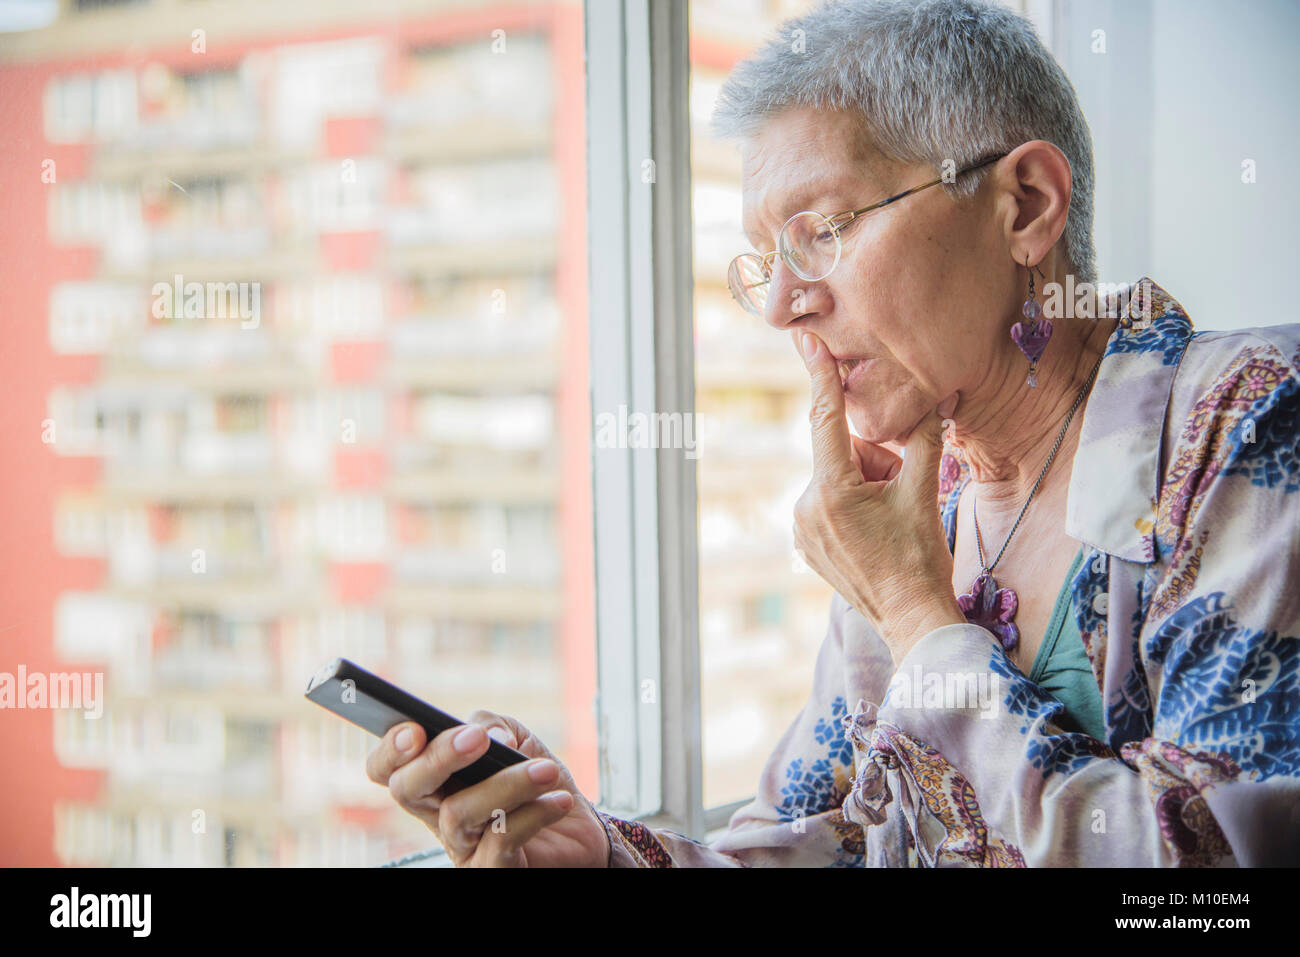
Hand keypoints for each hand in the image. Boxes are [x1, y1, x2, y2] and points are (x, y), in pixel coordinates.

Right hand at [367, 711, 609, 866]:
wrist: (582, 829)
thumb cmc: (540, 782)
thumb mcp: (518, 740)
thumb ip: (493, 725)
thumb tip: (485, 735)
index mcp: (436, 781)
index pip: (389, 768)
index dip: (390, 750)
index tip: (415, 729)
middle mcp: (438, 815)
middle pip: (406, 790)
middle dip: (437, 758)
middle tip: (477, 739)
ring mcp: (461, 847)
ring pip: (459, 812)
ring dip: (507, 783)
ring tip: (546, 771)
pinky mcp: (489, 870)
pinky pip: (500, 839)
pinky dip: (534, 813)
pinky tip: (559, 800)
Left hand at [791, 330, 964, 660]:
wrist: (910, 617)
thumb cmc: (920, 557)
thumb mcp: (925, 492)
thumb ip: (923, 439)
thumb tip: (933, 396)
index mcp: (831, 490)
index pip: (825, 419)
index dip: (820, 377)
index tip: (806, 342)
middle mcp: (806, 506)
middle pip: (842, 454)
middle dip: (874, 462)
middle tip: (901, 494)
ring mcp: (802, 529)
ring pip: (837, 479)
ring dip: (865, 486)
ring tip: (890, 521)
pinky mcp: (805, 544)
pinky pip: (828, 504)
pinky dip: (853, 507)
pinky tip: (875, 535)